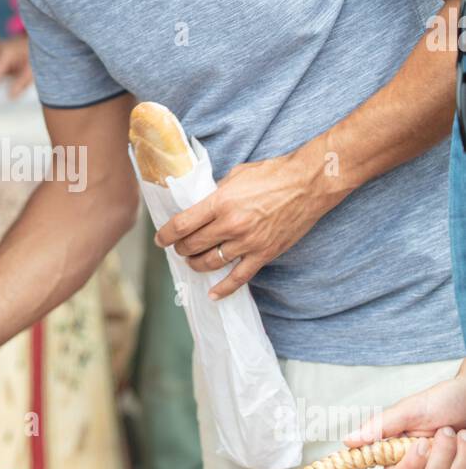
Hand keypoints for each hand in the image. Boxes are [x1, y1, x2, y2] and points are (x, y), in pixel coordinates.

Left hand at [154, 147, 333, 299]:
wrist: (309, 183)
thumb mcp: (236, 176)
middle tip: (178, 247)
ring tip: (193, 261)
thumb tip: (201, 206)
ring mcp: (248, 242)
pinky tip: (212, 294)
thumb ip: (216, 194)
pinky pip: (239, 278)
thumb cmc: (273, 174)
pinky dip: (223, 289)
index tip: (160, 239)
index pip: (182, 225)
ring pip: (211, 263)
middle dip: (180, 249)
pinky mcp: (264, 253)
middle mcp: (231, 224)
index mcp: (221, 202)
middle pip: (193, 245)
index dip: (166, 235)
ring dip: (196, 264)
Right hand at [343, 371, 465, 468]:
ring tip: (457, 432)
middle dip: (438, 456)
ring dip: (455, 453)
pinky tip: (465, 440)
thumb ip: (380, 426)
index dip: (407, 468)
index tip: (419, 444)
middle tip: (443, 431)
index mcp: (401, 453)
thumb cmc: (441, 401)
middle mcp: (420, 468)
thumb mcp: (409, 409)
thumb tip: (348, 440)